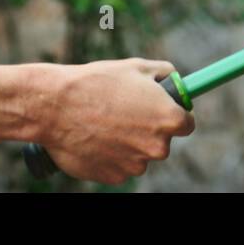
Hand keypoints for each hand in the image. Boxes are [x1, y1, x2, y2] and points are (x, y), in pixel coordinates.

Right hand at [40, 58, 196, 183]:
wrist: (56, 107)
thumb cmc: (96, 83)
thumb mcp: (135, 67)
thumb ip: (164, 74)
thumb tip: (173, 79)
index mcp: (168, 119)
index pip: (186, 124)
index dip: (175, 114)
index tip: (163, 109)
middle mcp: (157, 147)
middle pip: (161, 141)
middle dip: (148, 128)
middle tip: (125, 112)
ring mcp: (135, 165)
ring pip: (138, 154)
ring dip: (128, 142)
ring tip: (104, 121)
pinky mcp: (114, 177)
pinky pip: (119, 165)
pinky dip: (110, 154)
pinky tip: (94, 136)